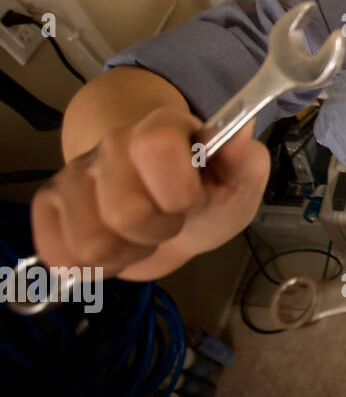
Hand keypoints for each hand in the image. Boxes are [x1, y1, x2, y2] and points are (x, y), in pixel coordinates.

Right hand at [30, 109, 269, 279]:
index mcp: (162, 128)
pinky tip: (113, 246)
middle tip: (169, 222)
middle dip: (156, 231)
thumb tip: (241, 133)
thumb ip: (247, 162)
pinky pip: (58, 257)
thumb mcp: (241, 185)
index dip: (178, 190)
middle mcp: (111, 144)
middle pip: (124, 212)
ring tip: (141, 236)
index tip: (192, 200)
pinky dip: (91, 267)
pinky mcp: (47, 206)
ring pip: (90, 245)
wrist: (173, 217)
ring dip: (125, 253)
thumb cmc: (208, 200)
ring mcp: (74, 174)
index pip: (156, 146)